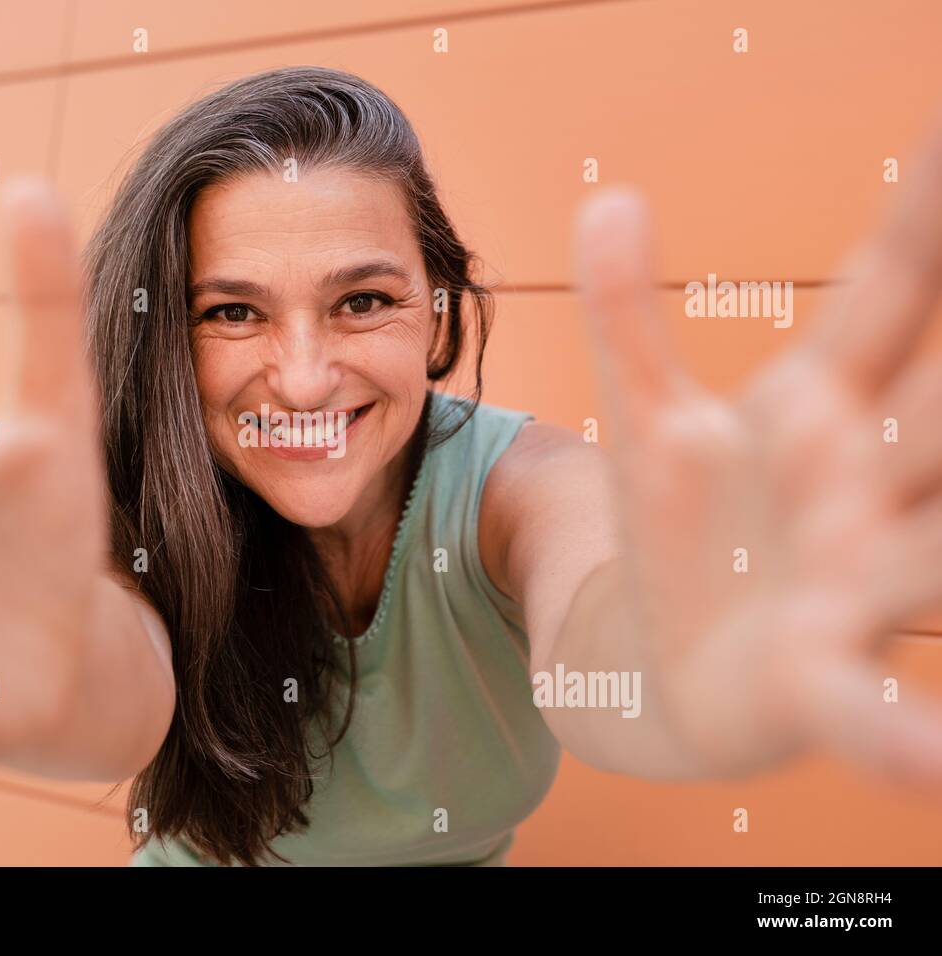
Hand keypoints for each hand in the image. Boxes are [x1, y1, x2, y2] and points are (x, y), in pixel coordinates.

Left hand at [573, 116, 941, 785]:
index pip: (892, 296)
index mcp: (824, 405)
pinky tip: (929, 757)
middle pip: (940, 410)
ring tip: (934, 538)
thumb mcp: (645, 412)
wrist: (656, 654)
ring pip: (930, 552)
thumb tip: (610, 198)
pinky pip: (865, 705)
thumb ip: (627, 311)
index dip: (930, 220)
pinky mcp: (812, 678)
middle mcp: (862, 486)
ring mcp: (850, 585)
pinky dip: (901, 734)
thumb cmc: (682, 524)